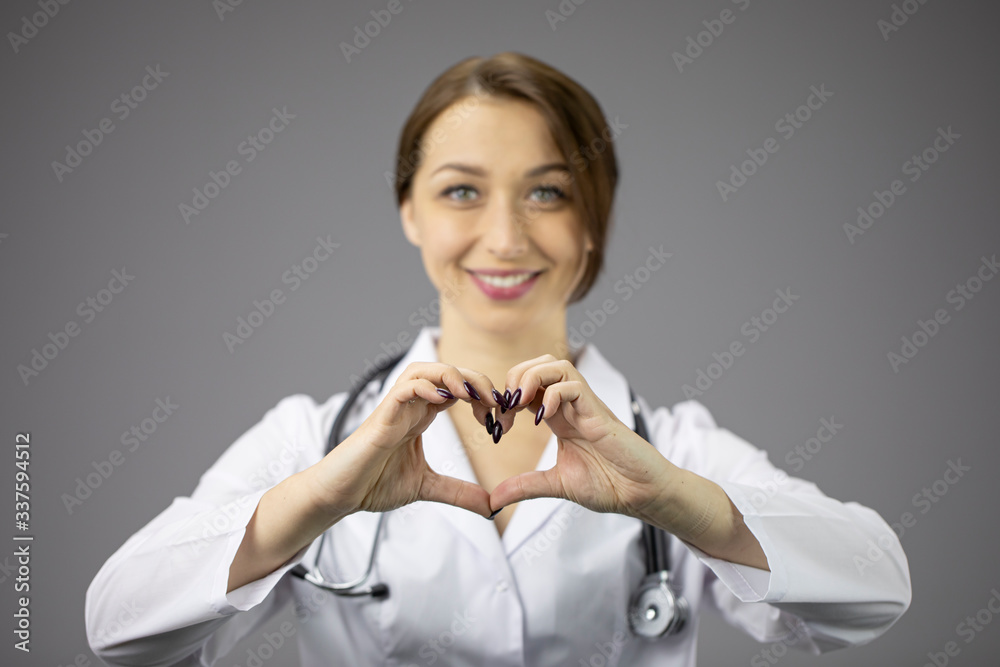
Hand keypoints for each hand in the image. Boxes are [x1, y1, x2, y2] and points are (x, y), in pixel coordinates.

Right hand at [308, 362, 503, 519]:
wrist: (340, 495)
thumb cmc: (373, 484)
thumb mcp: (427, 487)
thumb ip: (459, 493)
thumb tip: (492, 506)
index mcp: (421, 416)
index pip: (457, 387)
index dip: (481, 394)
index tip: (499, 416)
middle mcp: (410, 406)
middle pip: (446, 372)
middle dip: (475, 380)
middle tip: (495, 402)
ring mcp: (395, 409)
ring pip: (423, 370)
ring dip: (451, 375)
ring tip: (470, 394)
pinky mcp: (381, 418)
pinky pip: (402, 389)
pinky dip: (423, 387)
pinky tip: (440, 399)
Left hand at [488, 354, 678, 520]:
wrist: (642, 494)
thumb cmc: (610, 485)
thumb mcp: (556, 485)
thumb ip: (525, 486)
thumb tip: (493, 499)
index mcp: (560, 418)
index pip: (529, 384)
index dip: (507, 397)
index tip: (499, 425)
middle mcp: (571, 406)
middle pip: (540, 363)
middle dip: (516, 378)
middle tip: (507, 409)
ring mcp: (585, 406)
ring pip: (556, 365)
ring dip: (531, 377)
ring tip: (520, 403)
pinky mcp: (598, 412)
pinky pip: (573, 385)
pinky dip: (552, 393)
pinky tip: (544, 417)